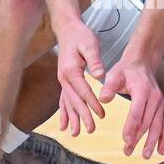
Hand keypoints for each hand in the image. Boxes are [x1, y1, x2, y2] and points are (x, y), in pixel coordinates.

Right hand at [55, 16, 105, 136]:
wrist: (67, 30)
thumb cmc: (80, 36)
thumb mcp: (90, 44)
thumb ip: (95, 60)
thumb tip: (100, 75)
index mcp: (71, 70)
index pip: (83, 90)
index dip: (92, 103)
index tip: (101, 114)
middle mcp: (63, 78)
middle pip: (74, 101)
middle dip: (82, 116)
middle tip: (91, 129)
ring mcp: (62, 80)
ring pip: (67, 103)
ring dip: (72, 118)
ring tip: (76, 133)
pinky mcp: (64, 81)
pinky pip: (63, 100)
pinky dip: (64, 113)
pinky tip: (65, 125)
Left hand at [98, 56, 163, 158]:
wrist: (142, 64)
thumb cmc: (126, 70)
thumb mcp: (114, 74)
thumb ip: (108, 87)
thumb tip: (103, 99)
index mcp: (142, 90)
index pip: (137, 112)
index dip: (131, 127)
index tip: (125, 140)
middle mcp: (155, 98)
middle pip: (147, 122)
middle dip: (138, 139)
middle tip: (128, 151)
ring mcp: (160, 104)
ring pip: (157, 126)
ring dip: (151, 142)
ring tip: (144, 155)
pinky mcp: (162, 109)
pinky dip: (163, 138)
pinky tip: (160, 151)